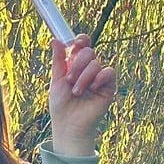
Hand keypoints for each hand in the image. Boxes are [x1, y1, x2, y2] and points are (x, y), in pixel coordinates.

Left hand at [48, 34, 115, 155]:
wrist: (69, 124)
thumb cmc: (61, 104)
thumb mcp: (57, 79)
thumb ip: (58, 59)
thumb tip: (55, 39)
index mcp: (75, 64)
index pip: (82, 45)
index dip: (81, 40)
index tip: (75, 42)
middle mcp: (88, 69)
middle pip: (88, 52)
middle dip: (77, 64)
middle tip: (69, 80)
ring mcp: (98, 77)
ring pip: (95, 63)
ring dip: (84, 77)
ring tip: (77, 92)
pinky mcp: (108, 86)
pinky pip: (109, 72)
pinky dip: (98, 79)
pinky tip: (92, 90)